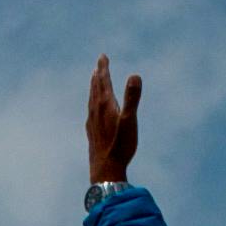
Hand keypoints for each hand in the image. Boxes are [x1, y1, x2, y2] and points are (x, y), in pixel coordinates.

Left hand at [87, 53, 144, 186]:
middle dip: (98, 74)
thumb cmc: (120, 146)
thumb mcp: (130, 121)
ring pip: (91, 99)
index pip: (103, 81)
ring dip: (94, 87)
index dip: (104, 68)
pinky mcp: (92, 131)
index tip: (102, 56)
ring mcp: (92, 121)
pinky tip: (93, 108)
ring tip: (94, 79)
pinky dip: (92, 102)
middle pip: (96, 87)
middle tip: (99, 63)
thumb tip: (135, 75)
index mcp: (106, 105)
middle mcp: (96, 111)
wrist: (105, 170)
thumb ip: (132, 98)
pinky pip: (91, 110)